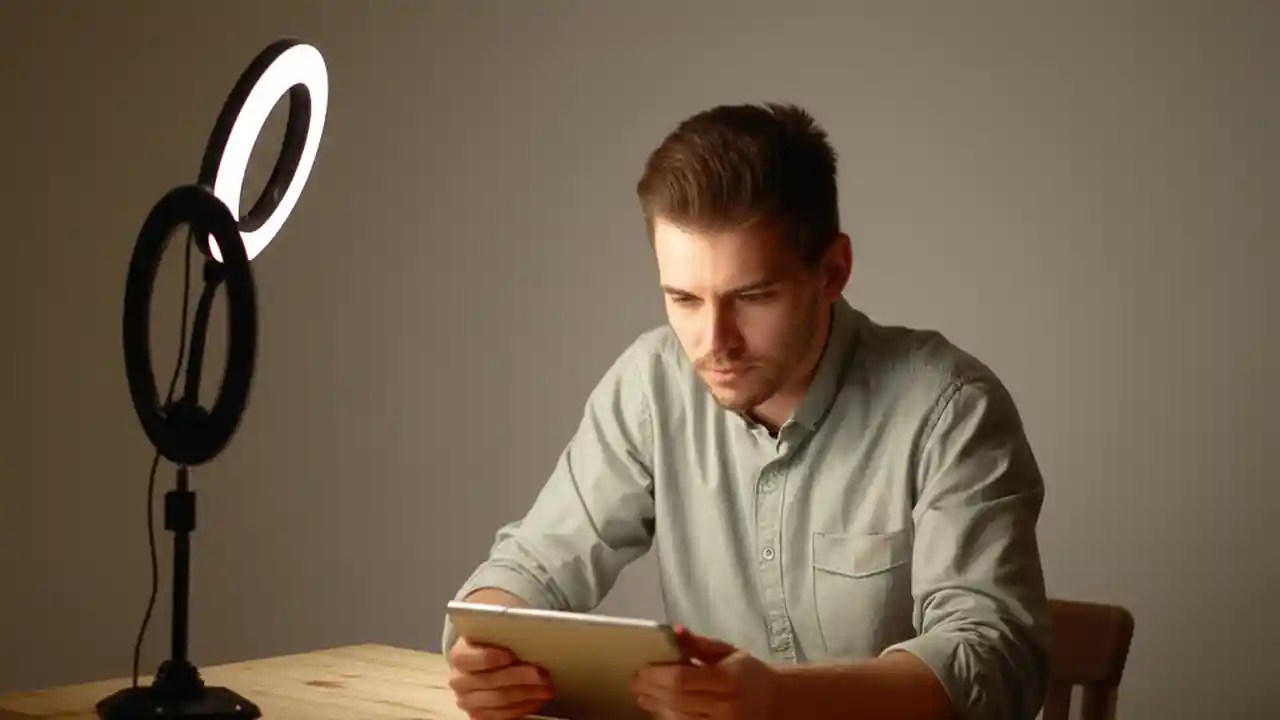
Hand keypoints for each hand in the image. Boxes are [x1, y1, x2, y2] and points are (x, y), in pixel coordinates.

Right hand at [448, 636, 554, 719]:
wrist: (482, 660)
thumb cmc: (493, 642)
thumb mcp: (495, 631)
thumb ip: (505, 631)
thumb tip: (528, 628)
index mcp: (459, 655)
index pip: (473, 658)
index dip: (492, 657)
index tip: (512, 655)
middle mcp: (459, 680)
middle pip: (490, 681)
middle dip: (519, 678)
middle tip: (541, 674)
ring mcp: (467, 700)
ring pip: (498, 701)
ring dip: (525, 695)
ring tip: (546, 688)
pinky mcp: (478, 714)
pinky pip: (501, 716)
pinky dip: (522, 708)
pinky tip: (536, 700)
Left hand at [630, 625, 779, 718]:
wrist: (776, 703)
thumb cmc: (748, 674)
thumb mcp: (729, 653)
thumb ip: (701, 645)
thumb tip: (676, 631)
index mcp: (727, 678)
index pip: (683, 678)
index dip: (657, 675)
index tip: (641, 670)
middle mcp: (724, 704)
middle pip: (677, 700)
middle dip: (651, 691)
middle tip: (634, 683)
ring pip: (679, 718)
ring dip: (656, 707)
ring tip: (642, 696)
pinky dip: (670, 718)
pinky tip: (659, 710)